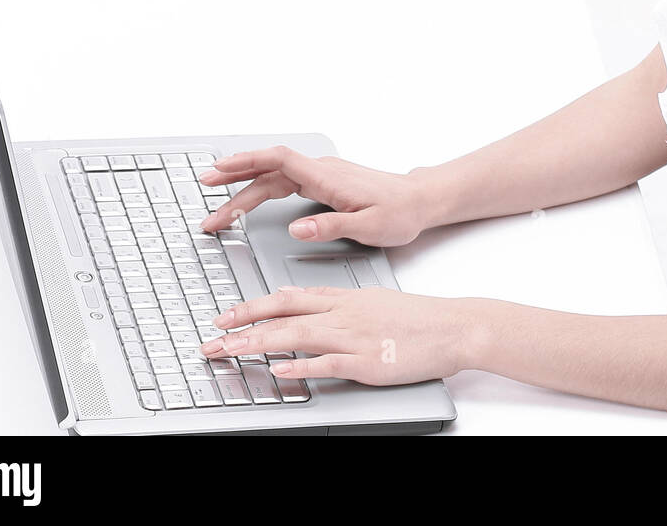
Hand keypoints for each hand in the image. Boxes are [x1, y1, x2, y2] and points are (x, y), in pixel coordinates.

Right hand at [198, 145, 427, 246]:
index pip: (279, 160)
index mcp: (327, 177)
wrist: (420, 200)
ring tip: (219, 209)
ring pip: (274, 177)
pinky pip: (284, 181)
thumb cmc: (400, 213)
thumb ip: (332, 226)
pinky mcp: (323, 183)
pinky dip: (261, 189)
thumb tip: (296, 229)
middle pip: (269, 170)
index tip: (220, 169)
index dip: (247, 162)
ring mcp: (321, 175)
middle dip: (234, 181)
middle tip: (206, 195)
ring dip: (245, 190)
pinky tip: (249, 197)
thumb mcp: (369, 226)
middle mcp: (321, 171)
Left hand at [200, 285, 473, 385]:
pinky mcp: (368, 362)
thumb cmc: (417, 317)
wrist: (454, 326)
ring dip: (259, 343)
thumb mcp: (371, 299)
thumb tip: (298, 301)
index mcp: (344, 298)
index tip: (225, 315)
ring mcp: (355, 337)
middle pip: (284, 314)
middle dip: (243, 324)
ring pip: (298, 335)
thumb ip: (334, 302)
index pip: (288, 297)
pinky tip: (280, 370)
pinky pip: (328, 363)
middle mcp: (344, 314)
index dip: (252, 305)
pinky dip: (301, 366)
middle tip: (213, 335)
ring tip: (230, 350)